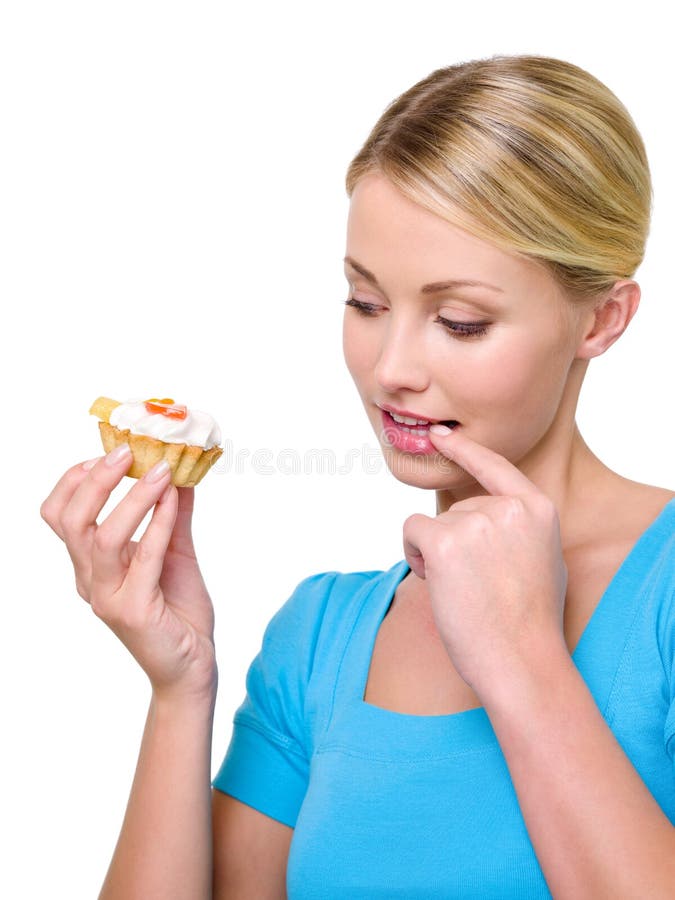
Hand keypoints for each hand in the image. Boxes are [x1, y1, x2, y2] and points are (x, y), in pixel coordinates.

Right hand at [41, 446, 216, 702]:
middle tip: (127, 452)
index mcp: (89, 565)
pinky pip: (143, 557)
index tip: (105, 453)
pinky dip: (158, 523)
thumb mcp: (173, 551)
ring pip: (102, 538)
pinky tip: (174, 499)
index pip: (60, 516)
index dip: (75, 480)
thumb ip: (172, 515)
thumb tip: (180, 472)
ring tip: (161, 470)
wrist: (191, 664)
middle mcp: (90, 579)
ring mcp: (107, 597)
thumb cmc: (177, 610)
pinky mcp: (133, 610)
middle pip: (71, 521)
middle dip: (95, 481)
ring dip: (133, 498)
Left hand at [402, 428, 567, 700]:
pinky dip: (413, 553)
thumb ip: (517, 527)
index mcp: (537, 509)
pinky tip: (436, 581)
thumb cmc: (529, 622)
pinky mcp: (444, 540)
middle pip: (458, 508)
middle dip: (455, 541)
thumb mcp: (542, 559)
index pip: (495, 466)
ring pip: (433, 523)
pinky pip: (412, 529)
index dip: (464, 451)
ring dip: (436, 554)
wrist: (521, 659)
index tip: (440, 435)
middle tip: (477, 585)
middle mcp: (507, 507)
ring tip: (465, 591)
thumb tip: (480, 513)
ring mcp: (476, 521)